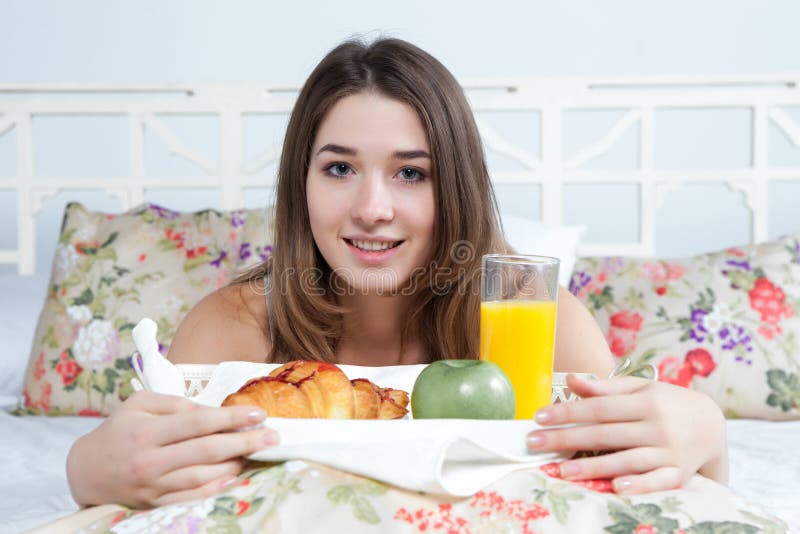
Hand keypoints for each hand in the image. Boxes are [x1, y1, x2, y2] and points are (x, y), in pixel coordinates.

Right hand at [66, 391, 277, 507]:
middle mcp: (151, 460)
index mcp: (147, 431)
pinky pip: (193, 498)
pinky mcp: (156, 504)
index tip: (258, 413)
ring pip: (203, 476)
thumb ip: (174, 404)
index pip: (197, 423)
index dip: (230, 418)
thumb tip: (210, 410)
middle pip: (206, 451)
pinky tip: (236, 477)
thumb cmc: (118, 430)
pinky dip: (217, 489)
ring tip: (258, 452)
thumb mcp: (139, 405)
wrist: (86, 471)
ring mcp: (153, 486)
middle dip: (244, 442)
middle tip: (273, 436)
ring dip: (236, 464)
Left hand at [526, 374, 726, 493]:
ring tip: (563, 471)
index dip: (568, 412)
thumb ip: (607, 388)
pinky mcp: (680, 473)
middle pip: (605, 434)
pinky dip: (639, 485)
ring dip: (594, 467)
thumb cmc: (668, 403)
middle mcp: (657, 426)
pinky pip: (658, 482)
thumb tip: (573, 381)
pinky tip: (616, 487)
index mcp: (645, 401)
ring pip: (626, 460)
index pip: (598, 408)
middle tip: (534, 443)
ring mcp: (669, 452)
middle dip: (567, 439)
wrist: (713, 424)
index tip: (539, 417)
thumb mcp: (642, 389)